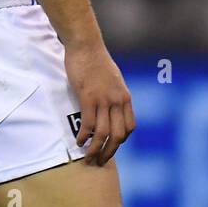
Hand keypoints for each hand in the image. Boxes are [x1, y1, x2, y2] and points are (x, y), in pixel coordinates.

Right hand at [63, 41, 134, 163]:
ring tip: (87, 157)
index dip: (120, 141)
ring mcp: (103, 100)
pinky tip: (78, 141)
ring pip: (103, 133)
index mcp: (125, 98)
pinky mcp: (88, 97)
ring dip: (96, 149)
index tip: (109, 146)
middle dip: (109, 151)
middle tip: (99, 161)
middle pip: (118, 135)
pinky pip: (88, 123)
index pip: (129, 127)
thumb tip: (108, 107)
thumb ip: (113, 94)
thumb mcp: (112, 79)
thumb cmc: (95, 60)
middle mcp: (118, 101)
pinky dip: (84, 136)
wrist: (86, 45)